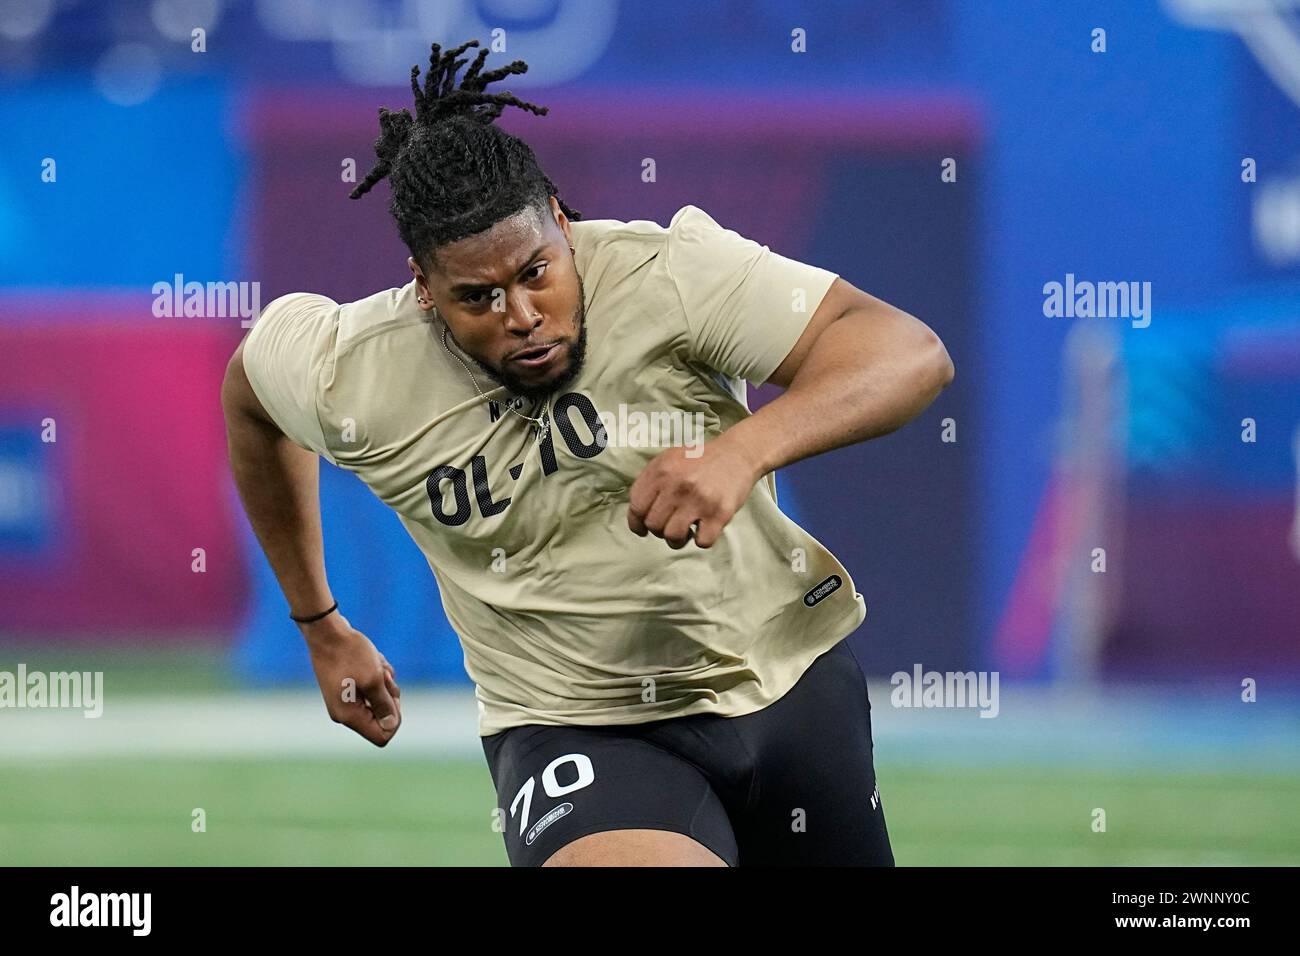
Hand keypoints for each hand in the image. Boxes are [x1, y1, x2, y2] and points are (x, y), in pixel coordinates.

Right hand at [300, 613, 401, 746]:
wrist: (327, 631)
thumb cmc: (350, 653)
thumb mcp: (374, 679)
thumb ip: (384, 704)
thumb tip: (391, 725)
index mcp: (349, 716)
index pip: (382, 736)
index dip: (394, 717)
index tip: (390, 695)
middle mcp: (345, 713)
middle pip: (382, 717)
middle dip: (389, 695)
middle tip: (383, 675)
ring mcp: (345, 701)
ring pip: (379, 699)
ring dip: (384, 681)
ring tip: (376, 664)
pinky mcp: (347, 688)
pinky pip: (372, 688)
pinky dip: (377, 674)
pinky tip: (372, 659)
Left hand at [626, 437, 761, 548]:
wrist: (737, 454)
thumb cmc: (700, 460)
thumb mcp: (668, 459)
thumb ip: (650, 482)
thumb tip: (637, 514)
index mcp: (661, 471)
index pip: (636, 507)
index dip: (636, 523)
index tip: (642, 529)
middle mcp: (677, 485)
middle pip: (654, 525)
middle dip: (659, 530)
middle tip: (671, 524)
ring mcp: (699, 500)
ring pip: (673, 537)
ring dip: (678, 539)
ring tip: (687, 529)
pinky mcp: (719, 513)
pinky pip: (702, 542)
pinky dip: (702, 540)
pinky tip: (704, 528)